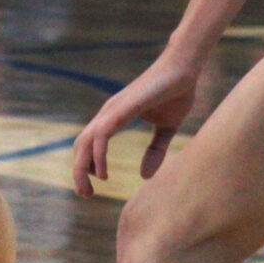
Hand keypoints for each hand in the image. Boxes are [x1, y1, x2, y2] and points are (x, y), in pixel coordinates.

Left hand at [71, 52, 198, 197]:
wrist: (184, 67)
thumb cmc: (176, 91)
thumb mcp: (167, 128)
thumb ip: (156, 150)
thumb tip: (145, 176)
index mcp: (115, 117)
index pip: (89, 143)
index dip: (86, 165)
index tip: (93, 186)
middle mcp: (109, 113)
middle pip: (81, 145)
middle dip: (79, 172)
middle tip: (85, 195)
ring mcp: (113, 109)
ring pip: (85, 142)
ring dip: (82, 168)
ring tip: (90, 189)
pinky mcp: (122, 108)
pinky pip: (101, 135)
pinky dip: (97, 156)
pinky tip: (103, 174)